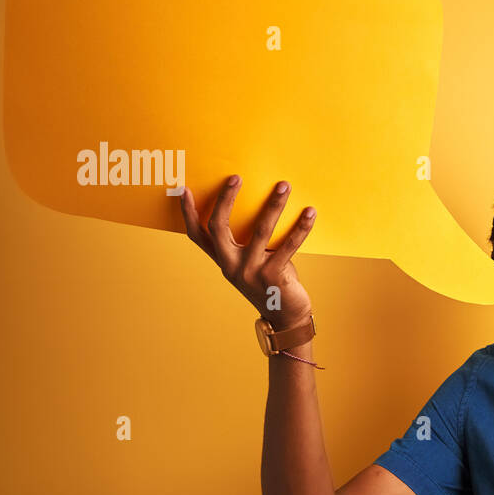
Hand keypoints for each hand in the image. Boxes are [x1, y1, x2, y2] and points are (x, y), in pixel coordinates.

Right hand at [179, 174, 316, 328]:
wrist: (286, 317)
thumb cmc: (271, 281)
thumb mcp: (253, 262)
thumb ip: (249, 242)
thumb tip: (263, 203)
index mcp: (223, 260)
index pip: (197, 235)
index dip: (188, 213)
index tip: (183, 189)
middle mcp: (231, 266)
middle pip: (218, 227)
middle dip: (225, 199)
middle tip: (236, 177)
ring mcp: (250, 272)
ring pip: (260, 231)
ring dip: (273, 205)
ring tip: (284, 185)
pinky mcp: (273, 277)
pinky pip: (288, 246)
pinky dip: (300, 227)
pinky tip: (310, 212)